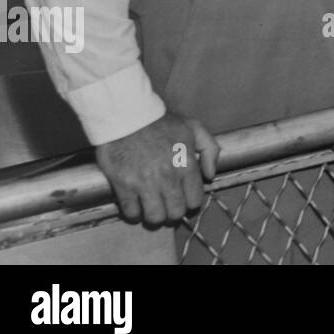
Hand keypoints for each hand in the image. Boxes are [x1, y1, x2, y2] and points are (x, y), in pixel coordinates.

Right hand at [94, 111, 219, 225]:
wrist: (127, 115)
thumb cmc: (160, 122)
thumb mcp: (193, 127)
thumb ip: (209, 150)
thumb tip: (210, 175)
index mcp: (186, 164)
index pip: (195, 200)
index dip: (191, 202)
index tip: (185, 198)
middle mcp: (167, 177)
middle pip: (176, 213)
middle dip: (174, 212)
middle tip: (169, 205)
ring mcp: (144, 183)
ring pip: (154, 218)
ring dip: (155, 216)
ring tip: (153, 207)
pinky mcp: (123, 185)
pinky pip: (131, 212)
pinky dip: (134, 213)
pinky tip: (136, 205)